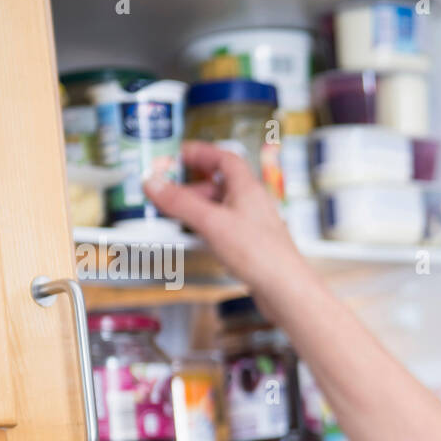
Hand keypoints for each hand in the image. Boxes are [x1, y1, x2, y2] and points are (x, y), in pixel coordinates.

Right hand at [143, 142, 312, 309]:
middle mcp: (253, 204)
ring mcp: (254, 225)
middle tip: (171, 190)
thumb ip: (181, 202)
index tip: (179, 154)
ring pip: (223, 207)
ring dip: (200, 207)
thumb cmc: (261, 254)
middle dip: (194, 184)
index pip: (225, 158)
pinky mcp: (253, 245)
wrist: (285, 288)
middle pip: (221, 183)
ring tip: (179, 214)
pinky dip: (209, 227)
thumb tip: (154, 183)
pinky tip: (199, 238)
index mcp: (248, 189)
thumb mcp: (212, 223)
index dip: (201, 152)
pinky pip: (226, 228)